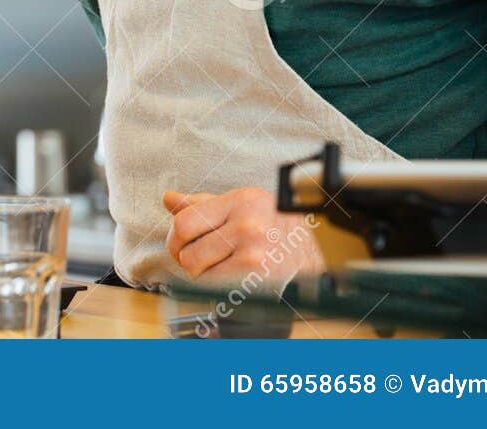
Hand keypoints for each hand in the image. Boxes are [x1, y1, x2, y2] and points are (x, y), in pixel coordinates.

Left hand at [163, 186, 323, 280]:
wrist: (318, 257)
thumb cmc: (274, 228)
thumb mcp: (242, 206)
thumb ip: (204, 204)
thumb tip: (168, 199)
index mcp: (241, 200)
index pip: (183, 222)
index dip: (174, 240)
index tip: (180, 246)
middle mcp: (247, 224)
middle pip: (187, 251)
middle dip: (186, 260)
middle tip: (200, 261)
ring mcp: (254, 252)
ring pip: (198, 271)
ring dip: (202, 275)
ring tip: (221, 268)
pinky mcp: (259, 277)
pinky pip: (215, 286)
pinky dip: (217, 287)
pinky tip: (233, 278)